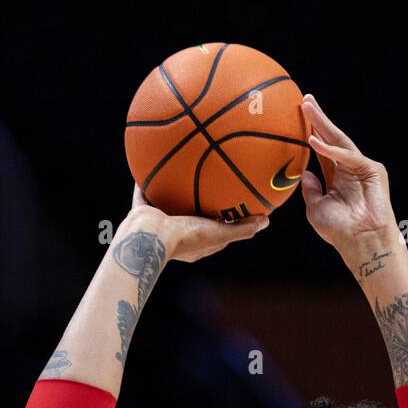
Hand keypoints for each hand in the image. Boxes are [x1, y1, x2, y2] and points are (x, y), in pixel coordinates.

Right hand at [126, 182, 268, 262]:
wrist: (152, 236)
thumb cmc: (187, 237)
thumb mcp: (221, 234)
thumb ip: (242, 229)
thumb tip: (265, 220)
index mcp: (195, 244)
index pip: (214, 231)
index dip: (224, 220)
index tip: (234, 206)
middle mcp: (177, 234)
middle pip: (190, 215)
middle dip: (198, 202)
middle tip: (209, 184)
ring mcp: (159, 223)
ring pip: (167, 203)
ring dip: (172, 190)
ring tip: (179, 170)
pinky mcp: (142, 212)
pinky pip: (143, 193)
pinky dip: (146, 181)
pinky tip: (150, 163)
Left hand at [300, 95, 399, 261]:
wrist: (362, 242)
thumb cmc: (339, 231)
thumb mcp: (316, 209)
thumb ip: (310, 190)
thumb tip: (303, 172)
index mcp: (337, 177)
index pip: (322, 150)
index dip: (311, 133)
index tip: (298, 118)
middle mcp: (349, 169)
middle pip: (331, 139)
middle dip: (318, 118)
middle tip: (304, 99)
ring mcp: (362, 168)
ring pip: (340, 141)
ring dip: (323, 123)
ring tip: (308, 107)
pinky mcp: (372, 170)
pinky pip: (348, 156)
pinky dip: (331, 150)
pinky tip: (314, 141)